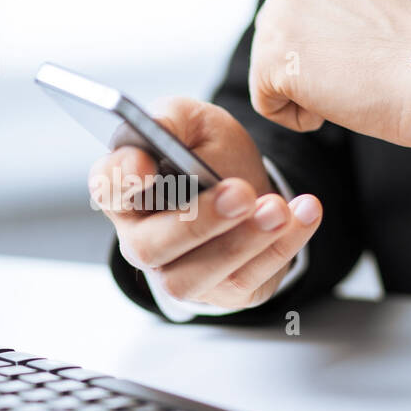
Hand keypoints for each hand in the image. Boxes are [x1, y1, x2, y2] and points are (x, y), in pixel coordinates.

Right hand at [89, 97, 322, 309]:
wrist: (250, 186)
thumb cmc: (208, 153)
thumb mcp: (192, 121)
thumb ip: (169, 119)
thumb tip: (156, 130)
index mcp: (126, 192)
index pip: (107, 189)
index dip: (122, 180)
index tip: (146, 166)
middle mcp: (142, 240)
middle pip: (150, 246)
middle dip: (197, 221)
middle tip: (241, 193)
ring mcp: (178, 273)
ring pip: (195, 276)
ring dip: (242, 243)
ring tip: (278, 209)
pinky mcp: (223, 292)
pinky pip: (246, 282)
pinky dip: (280, 248)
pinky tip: (302, 214)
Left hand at [249, 0, 410, 145]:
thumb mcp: (369, 0)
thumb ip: (331, 2)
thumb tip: (302, 32)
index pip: (299, 6)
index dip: (328, 39)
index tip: (364, 45)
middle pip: (278, 33)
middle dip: (310, 60)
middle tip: (357, 66)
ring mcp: (279, 11)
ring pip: (269, 66)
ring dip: (304, 86)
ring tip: (348, 81)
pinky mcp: (270, 56)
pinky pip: (266, 101)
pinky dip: (297, 116)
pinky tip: (334, 102)